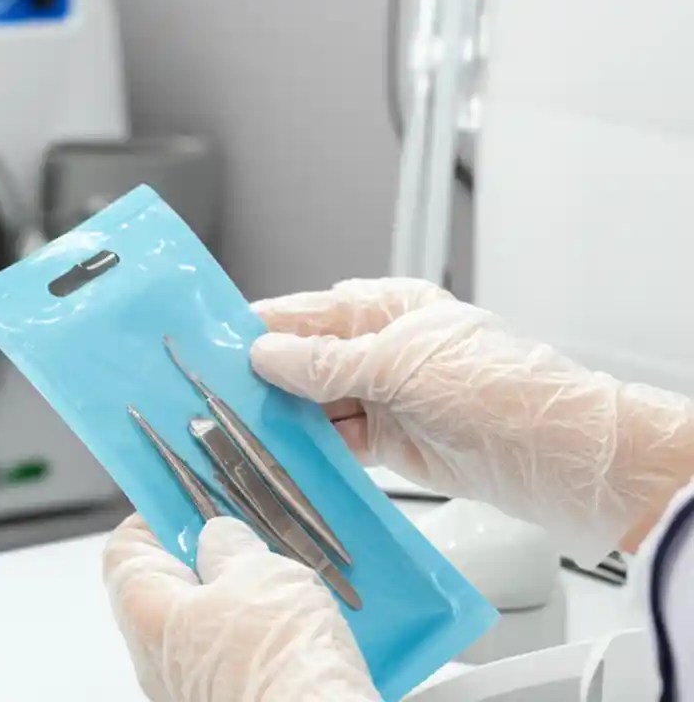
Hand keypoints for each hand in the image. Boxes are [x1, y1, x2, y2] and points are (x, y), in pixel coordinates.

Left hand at [102, 514, 377, 701]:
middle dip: (208, 553)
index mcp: (144, 612)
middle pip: (167, 584)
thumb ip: (230, 545)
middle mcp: (155, 655)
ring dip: (240, 592)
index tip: (193, 499)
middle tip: (247, 533)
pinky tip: (296, 617)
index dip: (157, 517)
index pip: (124, 549)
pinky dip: (259, 629)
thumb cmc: (277, 658)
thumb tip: (218, 536)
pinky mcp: (228, 698)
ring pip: (204, 619)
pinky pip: (233, 651)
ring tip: (280, 574)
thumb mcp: (258, 572)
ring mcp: (189, 683)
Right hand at [249, 278, 693, 561]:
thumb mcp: (398, 365)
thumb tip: (262, 354)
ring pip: (315, 404)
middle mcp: (381, 348)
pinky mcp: (391, 443)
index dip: (257, 326)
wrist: (559, 459)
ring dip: (282, 418)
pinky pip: (336, 442)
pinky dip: (310, 450)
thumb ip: (324, 363)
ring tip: (231, 429)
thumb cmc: (495, 389)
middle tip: (206, 393)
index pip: (306, 312)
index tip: (207, 341)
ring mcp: (385, 397)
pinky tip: (277, 456)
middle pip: (304, 360)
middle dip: (262, 377)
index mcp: (387, 306)